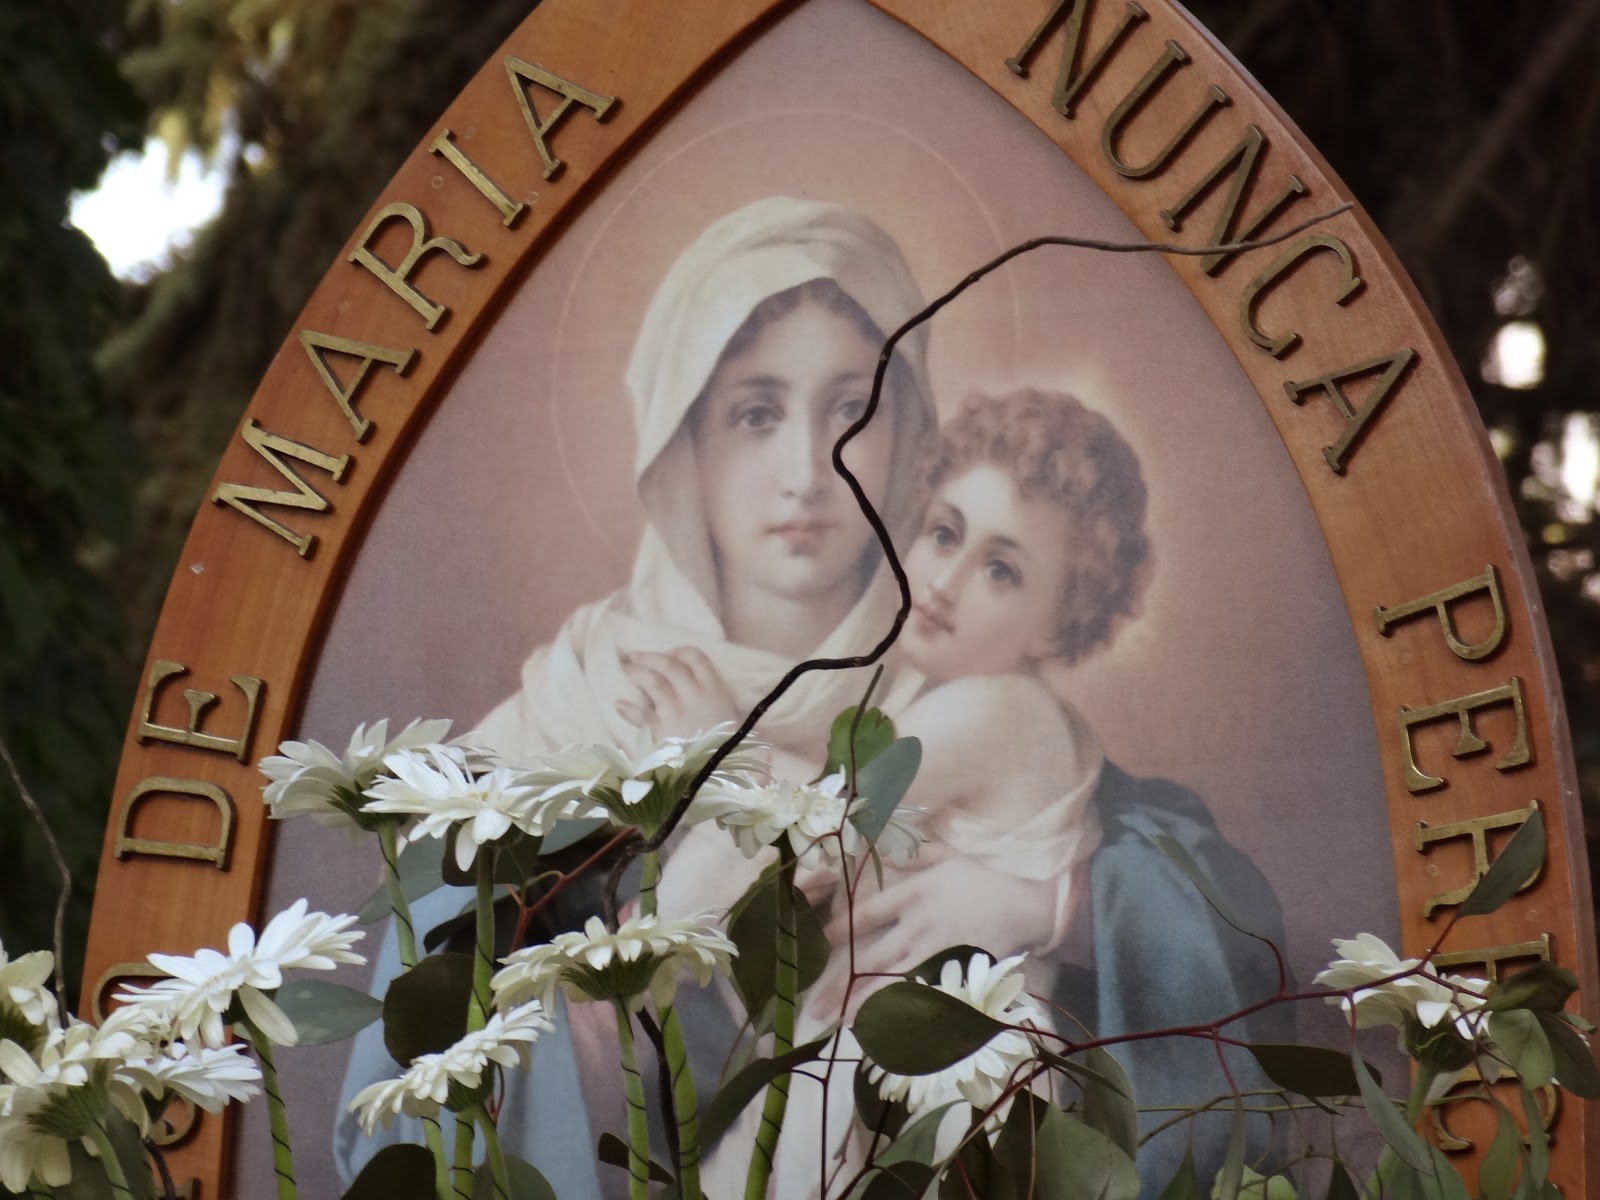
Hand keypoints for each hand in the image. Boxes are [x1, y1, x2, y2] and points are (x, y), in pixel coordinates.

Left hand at [615, 646, 738, 739]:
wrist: (715, 775)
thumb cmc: (731, 749)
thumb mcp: (737, 721)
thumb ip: (725, 704)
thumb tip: (729, 696)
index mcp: (715, 690)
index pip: (696, 658)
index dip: (681, 652)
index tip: (672, 654)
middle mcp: (693, 695)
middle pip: (669, 665)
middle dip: (650, 657)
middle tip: (634, 655)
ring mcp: (675, 711)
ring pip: (653, 683)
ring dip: (637, 674)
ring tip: (627, 670)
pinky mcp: (660, 729)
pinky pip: (640, 715)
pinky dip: (628, 709)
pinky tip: (619, 705)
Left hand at [808, 859, 1055, 1017]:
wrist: (1024, 909)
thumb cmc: (982, 881)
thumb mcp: (947, 857)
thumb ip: (913, 855)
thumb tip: (881, 849)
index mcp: (916, 896)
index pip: (869, 913)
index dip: (842, 928)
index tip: (819, 941)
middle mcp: (921, 928)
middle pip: (874, 958)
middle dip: (843, 984)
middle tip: (816, 1005)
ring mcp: (937, 956)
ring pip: (893, 985)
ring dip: (865, 1006)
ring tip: (839, 1022)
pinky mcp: (954, 975)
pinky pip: (923, 999)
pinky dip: (902, 1016)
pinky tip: (884, 1029)